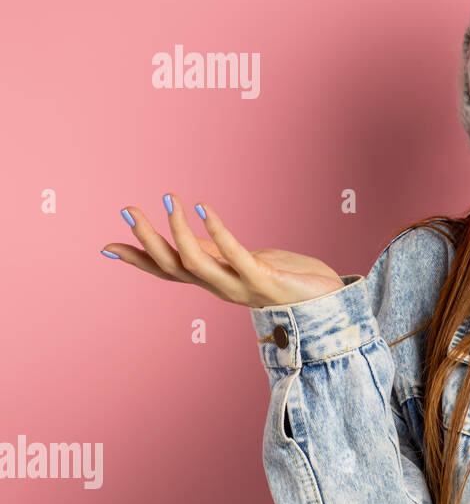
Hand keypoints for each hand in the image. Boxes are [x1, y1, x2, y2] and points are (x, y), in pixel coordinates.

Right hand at [102, 193, 345, 307]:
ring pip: (196, 263)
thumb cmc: (288, 278)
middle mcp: (222, 288)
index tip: (106, 246)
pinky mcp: (264, 280)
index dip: (139, 260)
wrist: (329, 302)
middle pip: (173, 267)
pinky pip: (235, 256)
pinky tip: (206, 209)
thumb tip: (188, 237)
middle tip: (129, 210)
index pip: (168, 272)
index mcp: (215, 281)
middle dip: (148, 240)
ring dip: (178, 232)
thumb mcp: (243, 261)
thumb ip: (217, 252)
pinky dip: (218, 232)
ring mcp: (241, 287)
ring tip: (170, 201)